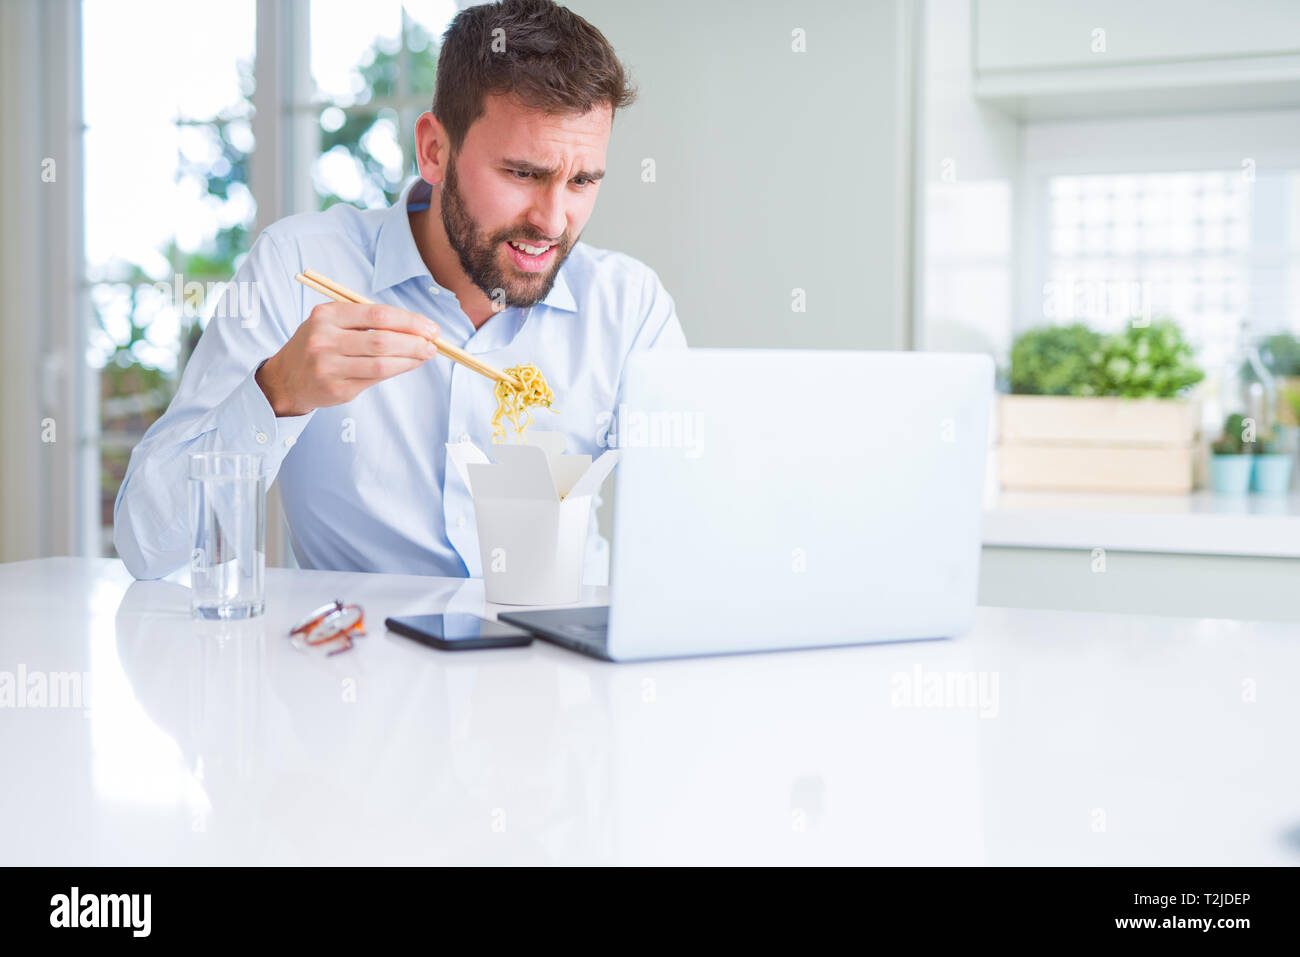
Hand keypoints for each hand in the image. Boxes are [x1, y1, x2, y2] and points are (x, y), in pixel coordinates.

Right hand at [257, 302, 440, 416]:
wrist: (286, 378)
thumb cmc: (319, 344)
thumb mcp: (332, 322)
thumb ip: (366, 320)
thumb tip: (414, 326)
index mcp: (327, 316)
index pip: (378, 315)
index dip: (409, 321)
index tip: (429, 327)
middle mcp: (324, 340)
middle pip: (382, 340)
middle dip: (414, 342)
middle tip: (432, 343)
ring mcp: (328, 367)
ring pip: (381, 364)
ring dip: (410, 359)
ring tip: (425, 354)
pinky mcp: (336, 389)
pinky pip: (374, 380)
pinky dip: (397, 371)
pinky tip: (408, 365)